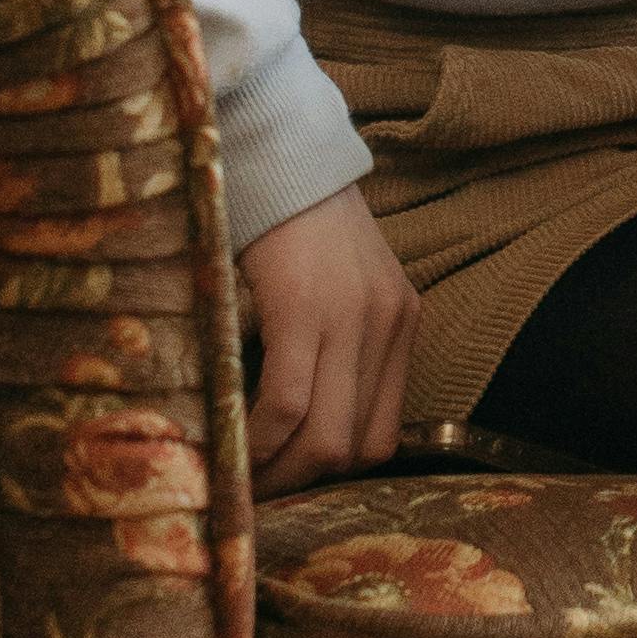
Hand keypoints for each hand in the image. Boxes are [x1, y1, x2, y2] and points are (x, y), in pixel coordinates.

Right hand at [238, 183, 420, 493]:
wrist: (273, 144)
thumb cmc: (288, 215)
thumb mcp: (329, 284)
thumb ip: (327, 342)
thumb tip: (286, 423)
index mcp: (401, 321)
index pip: (382, 434)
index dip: (332, 471)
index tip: (284, 482)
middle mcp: (390, 323)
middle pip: (358, 448)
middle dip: (301, 484)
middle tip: (253, 493)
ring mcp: (355, 317)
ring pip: (327, 439)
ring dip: (278, 472)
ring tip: (238, 476)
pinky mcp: (308, 307)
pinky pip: (292, 403)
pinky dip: (261, 438)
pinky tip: (234, 443)